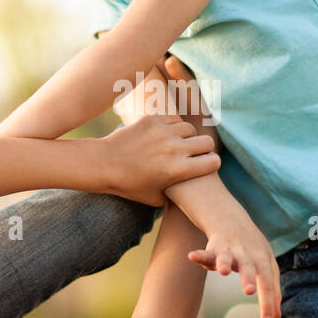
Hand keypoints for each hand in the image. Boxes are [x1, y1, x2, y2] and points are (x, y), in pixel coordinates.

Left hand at [103, 114, 219, 206]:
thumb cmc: (130, 185)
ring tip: (178, 144)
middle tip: (195, 153)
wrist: (104, 164)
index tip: (205, 166)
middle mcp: (175, 149)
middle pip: (207, 142)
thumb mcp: (157, 198)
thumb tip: (192, 190)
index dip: (211, 165)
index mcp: (179, 170)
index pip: (213, 162)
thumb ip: (177, 193)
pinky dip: (173, 127)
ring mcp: (164, 132)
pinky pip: (174, 119)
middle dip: (204, 149)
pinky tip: (165, 135)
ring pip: (190, 129)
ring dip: (187, 137)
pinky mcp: (153, 119)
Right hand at [187, 210, 281, 317]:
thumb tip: (277, 316)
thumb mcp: (267, 265)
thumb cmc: (253, 249)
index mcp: (262, 261)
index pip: (267, 283)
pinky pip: (206, 253)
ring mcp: (229, 251)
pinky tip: (192, 256)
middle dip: (248, 279)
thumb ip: (273, 290)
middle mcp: (246, 255)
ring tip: (223, 271)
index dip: (267, 303)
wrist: (232, 220)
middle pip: (249, 268)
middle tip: (249, 291)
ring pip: (226, 258)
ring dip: (225, 263)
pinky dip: (199, 255)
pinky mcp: (213, 249)